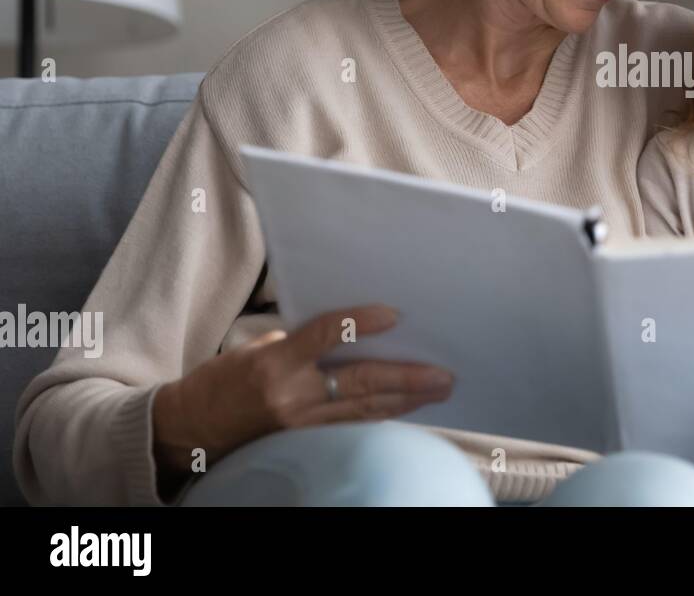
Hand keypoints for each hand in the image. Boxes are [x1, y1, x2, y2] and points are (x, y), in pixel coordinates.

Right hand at [151, 304, 453, 492]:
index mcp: (275, 362)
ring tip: (438, 391)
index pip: (326, 335)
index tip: (394, 314)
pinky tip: (406, 410)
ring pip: (363, 411)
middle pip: (359, 384)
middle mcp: (290, 395)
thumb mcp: (255, 349)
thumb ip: (299, 342)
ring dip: (405, 401)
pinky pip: (350, 428)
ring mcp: (298, 424)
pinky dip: (380, 417)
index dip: (362, 323)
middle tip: (442, 375)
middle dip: (406, 379)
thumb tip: (347, 332)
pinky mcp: (301, 443)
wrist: (187, 428)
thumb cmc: (222, 380)